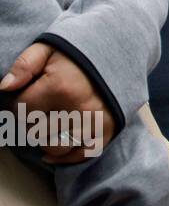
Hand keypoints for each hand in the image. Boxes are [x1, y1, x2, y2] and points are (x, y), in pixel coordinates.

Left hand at [2, 43, 117, 161]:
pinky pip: (83, 154)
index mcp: (60, 86)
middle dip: (31, 124)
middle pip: (36, 133)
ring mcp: (95, 121)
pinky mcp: (109, 129)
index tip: (25, 99)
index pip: (21, 110)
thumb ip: (24, 65)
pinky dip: (66, 157)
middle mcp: (79, 108)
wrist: (119, 52)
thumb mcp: (48, 48)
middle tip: (38, 111)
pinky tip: (54, 150)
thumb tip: (4, 87)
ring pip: (57, 147)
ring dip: (46, 140)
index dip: (17, 105)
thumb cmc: (78, 53)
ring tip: (48, 127)